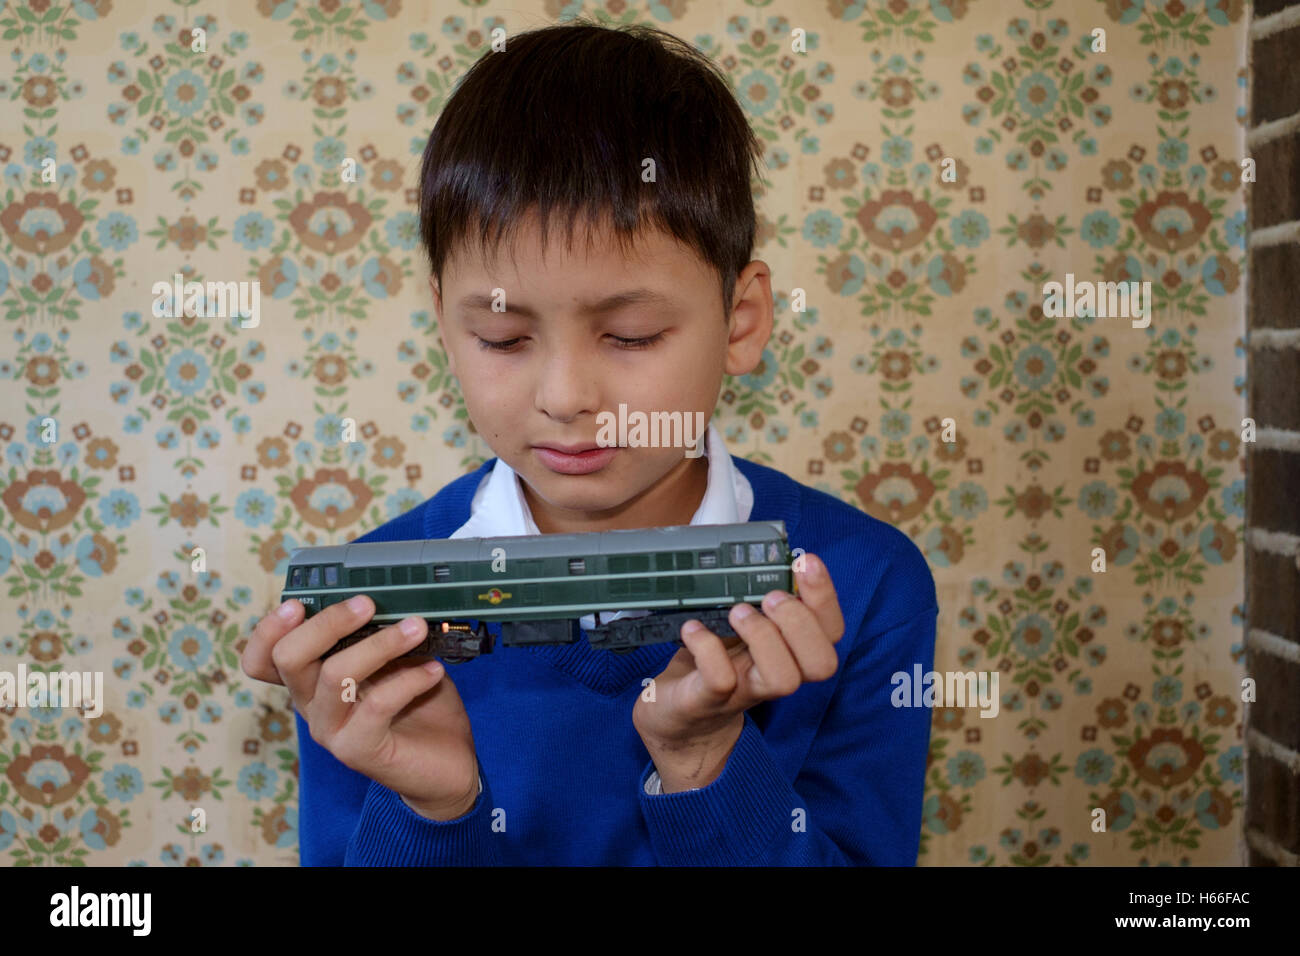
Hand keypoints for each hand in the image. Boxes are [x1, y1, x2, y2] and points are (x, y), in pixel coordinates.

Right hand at [240, 595, 480, 820]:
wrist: (447, 764)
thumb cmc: (419, 706)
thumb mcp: (396, 661)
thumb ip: (379, 636)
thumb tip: (388, 599)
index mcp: (312, 680)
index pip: (262, 659)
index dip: (268, 630)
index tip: (298, 604)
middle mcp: (312, 705)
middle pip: (288, 658)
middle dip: (327, 622)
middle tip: (368, 604)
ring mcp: (331, 731)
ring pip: (334, 675)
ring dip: (380, 644)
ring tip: (416, 629)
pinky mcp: (358, 751)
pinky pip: (376, 705)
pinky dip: (409, 680)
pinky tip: (433, 671)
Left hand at [632, 553, 844, 791]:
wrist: (673, 720)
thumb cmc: (708, 664)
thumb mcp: (735, 627)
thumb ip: (751, 598)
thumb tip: (757, 552)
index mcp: (787, 651)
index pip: (830, 630)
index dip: (825, 596)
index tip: (804, 561)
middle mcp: (772, 675)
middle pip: (822, 662)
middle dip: (801, 621)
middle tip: (768, 598)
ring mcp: (742, 692)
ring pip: (783, 679)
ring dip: (764, 636)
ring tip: (735, 612)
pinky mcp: (705, 701)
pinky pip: (720, 680)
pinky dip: (707, 648)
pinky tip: (692, 629)